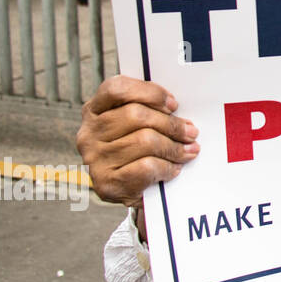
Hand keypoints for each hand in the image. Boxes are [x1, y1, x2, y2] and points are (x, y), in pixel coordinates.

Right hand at [76, 76, 198, 239]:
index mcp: (95, 111)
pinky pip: (146, 167)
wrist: (129, 192)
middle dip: (171, 124)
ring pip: (144, 141)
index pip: (117, 88)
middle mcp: (89, 133)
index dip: (149, 92)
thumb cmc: (135, 153)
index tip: (173, 104)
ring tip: (188, 151)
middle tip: (191, 132)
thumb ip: (151, 112)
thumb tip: (181, 115)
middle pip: (135, 115)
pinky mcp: (106, 183)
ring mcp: (95, 159)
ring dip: (174, 147)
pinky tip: (173, 168)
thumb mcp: (137, 126)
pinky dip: (166, 167)